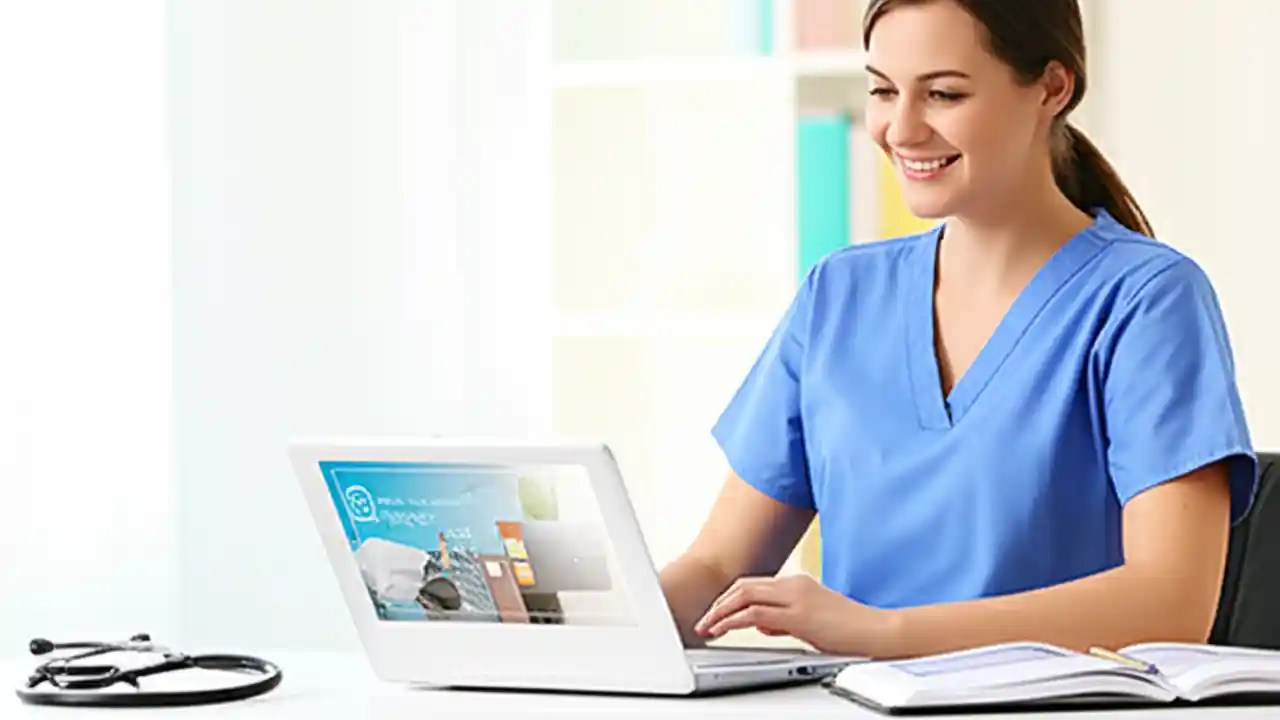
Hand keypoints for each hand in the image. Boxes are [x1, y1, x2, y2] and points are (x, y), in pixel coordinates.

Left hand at [693, 574, 894, 655]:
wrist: (875, 631)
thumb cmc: (849, 629)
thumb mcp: (811, 623)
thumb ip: (785, 621)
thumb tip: (763, 624)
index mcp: (797, 584)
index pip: (753, 585)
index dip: (730, 598)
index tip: (716, 613)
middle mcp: (793, 584)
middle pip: (744, 586)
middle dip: (719, 603)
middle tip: (704, 620)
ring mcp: (795, 597)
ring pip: (744, 595)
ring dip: (720, 611)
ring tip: (707, 626)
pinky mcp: (798, 614)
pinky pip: (755, 613)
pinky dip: (733, 620)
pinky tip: (723, 629)